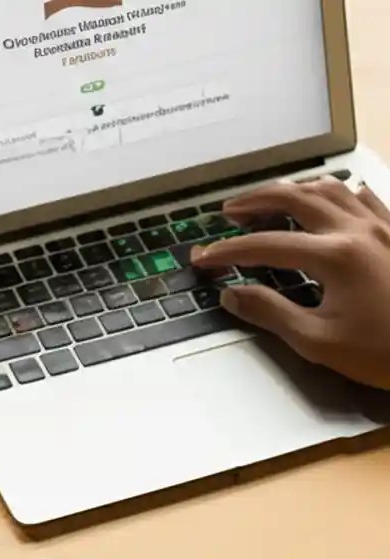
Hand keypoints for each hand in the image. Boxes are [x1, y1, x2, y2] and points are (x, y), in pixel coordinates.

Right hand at [192, 176, 389, 388]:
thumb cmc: (385, 352)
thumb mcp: (319, 342)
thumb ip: (271, 313)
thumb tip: (232, 294)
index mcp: (335, 256)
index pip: (265, 245)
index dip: (227, 251)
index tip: (203, 258)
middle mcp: (358, 230)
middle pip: (295, 198)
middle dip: (255, 201)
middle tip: (229, 211)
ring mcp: (383, 226)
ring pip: (330, 189)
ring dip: (293, 190)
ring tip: (269, 199)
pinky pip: (363, 198)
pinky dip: (336, 192)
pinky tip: (327, 198)